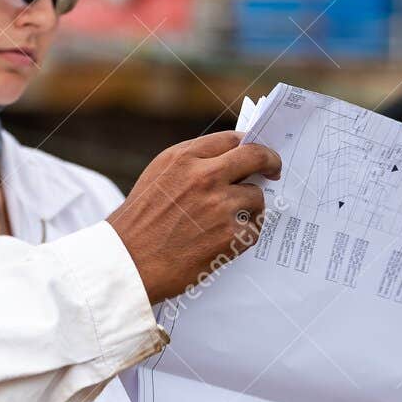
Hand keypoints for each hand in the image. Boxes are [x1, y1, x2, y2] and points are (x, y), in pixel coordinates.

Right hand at [107, 132, 280, 304]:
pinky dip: (244, 233)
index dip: (249, 144)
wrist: (127, 263)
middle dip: (270, 162)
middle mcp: (204, 176)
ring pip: (257, 196)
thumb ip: (191, 164)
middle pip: (255, 157)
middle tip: (274, 170)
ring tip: (227, 220)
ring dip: (250, 206)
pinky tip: (223, 239)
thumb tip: (230, 160)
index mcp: (184, 158)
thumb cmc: (138, 223)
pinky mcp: (230, 235)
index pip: (232, 139)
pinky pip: (254, 227)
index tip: (256, 151)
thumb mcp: (158, 177)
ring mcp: (220, 205)